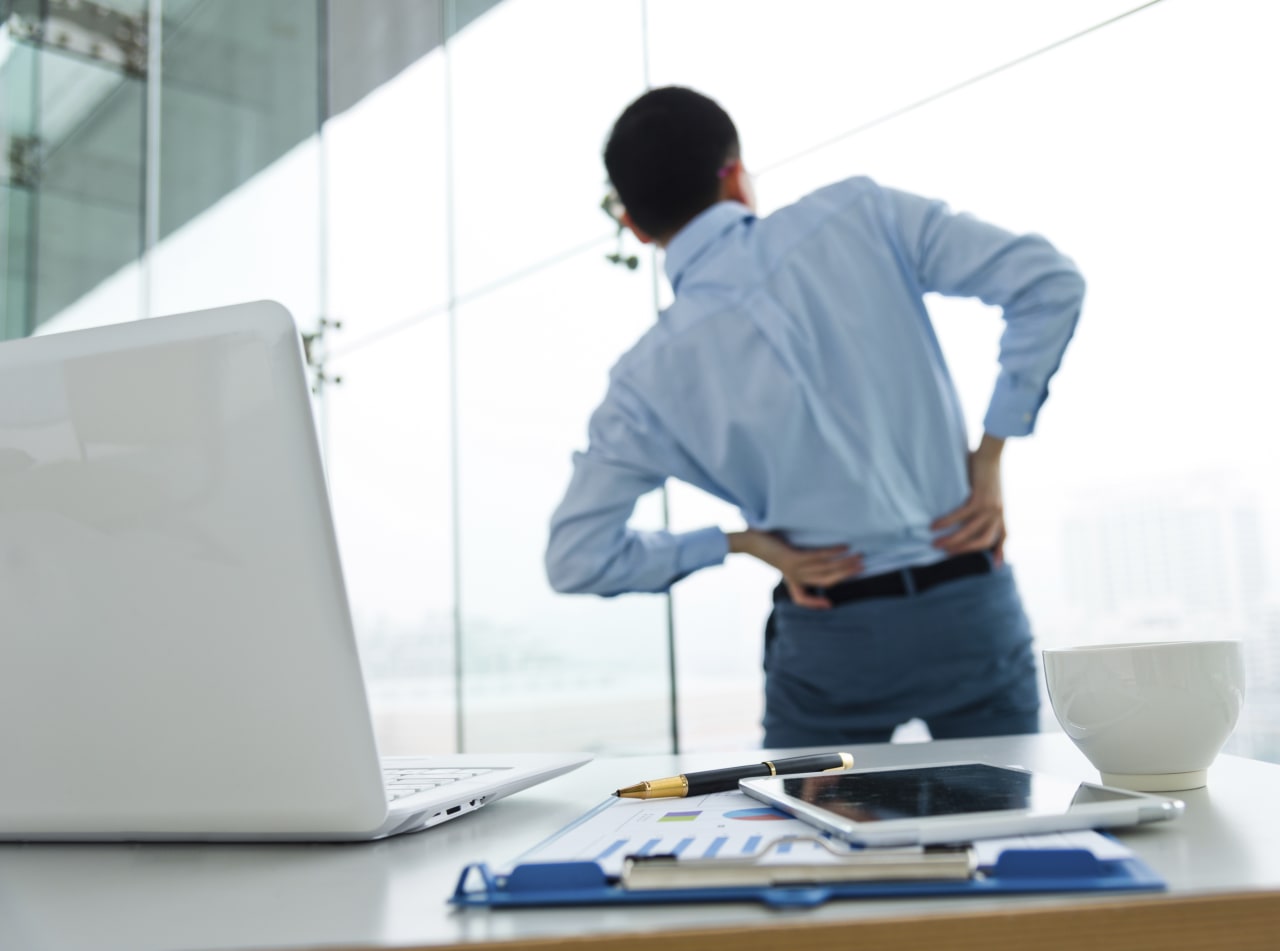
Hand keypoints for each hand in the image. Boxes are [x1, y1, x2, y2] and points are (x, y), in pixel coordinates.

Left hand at [728, 530, 863, 609]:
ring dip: (845, 564)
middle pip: (825, 581)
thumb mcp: (780, 558)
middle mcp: (793, 577)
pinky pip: (818, 557)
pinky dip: (833, 552)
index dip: (814, 604)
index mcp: (789, 579)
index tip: (829, 605)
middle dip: (845, 575)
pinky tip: (844, 547)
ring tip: (859, 557)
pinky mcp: (793, 558)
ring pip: (825, 570)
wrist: (749, 541)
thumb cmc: (766, 545)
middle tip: (863, 567)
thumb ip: (792, 563)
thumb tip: (808, 559)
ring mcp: (794, 568)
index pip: (801, 599)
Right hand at [931, 434, 1006, 563]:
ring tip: (936, 544)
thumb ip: (986, 504)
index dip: (1000, 551)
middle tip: (945, 554)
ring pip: (970, 532)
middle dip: (964, 550)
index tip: (995, 564)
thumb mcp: (992, 492)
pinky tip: (934, 526)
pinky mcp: (979, 499)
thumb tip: (974, 509)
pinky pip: (960, 516)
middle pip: (983, 541)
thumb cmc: (987, 470)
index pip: (1003, 536)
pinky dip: (946, 522)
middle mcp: (997, 513)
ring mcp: (989, 507)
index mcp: (1001, 513)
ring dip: (952, 540)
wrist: (990, 454)